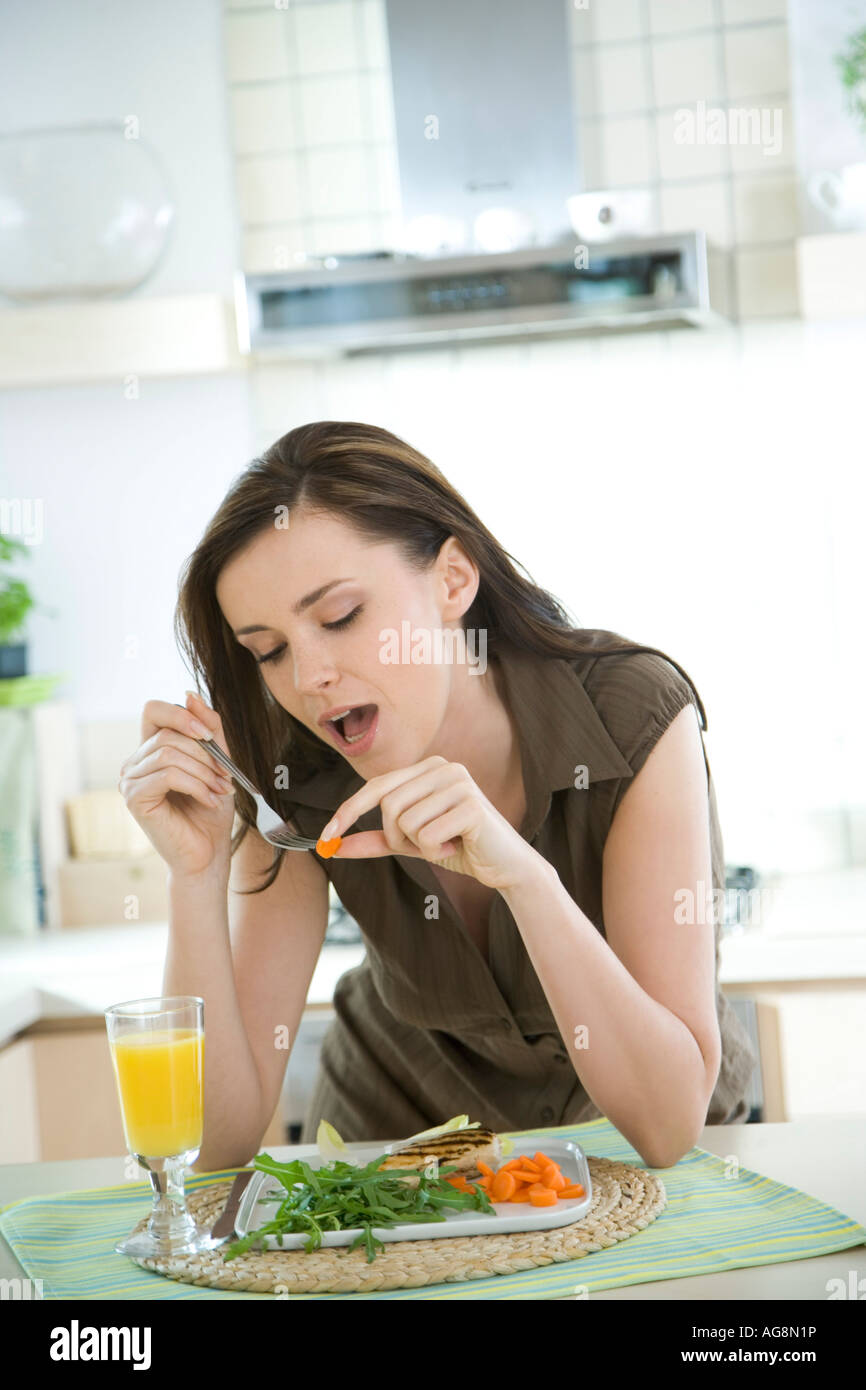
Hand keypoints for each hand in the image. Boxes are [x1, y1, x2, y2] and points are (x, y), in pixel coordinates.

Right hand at [118, 690, 236, 879]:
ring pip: (169, 753)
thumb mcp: (217, 762)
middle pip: (168, 734)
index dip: (182, 715)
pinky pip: (168, 775)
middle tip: (226, 776)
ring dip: (204, 772)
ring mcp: (130, 780)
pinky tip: (210, 800)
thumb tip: (190, 695)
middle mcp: (135, 762)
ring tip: (221, 791)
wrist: (208, 853)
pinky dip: (196, 785)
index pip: (154, 709)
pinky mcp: (134, 798)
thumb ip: (208, 729)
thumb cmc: (211, 810)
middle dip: (205, 753)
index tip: (210, 736)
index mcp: (150, 749)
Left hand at [316, 755, 535, 891]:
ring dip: (418, 846)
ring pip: (405, 822)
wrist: (505, 865)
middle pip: (388, 806)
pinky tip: (458, 845)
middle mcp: (443, 767)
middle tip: (422, 846)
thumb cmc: (460, 846)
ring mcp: (459, 782)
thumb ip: (375, 840)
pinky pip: (426, 835)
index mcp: (428, 767)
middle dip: (397, 837)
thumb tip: (333, 845)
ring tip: (445, 843)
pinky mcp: (470, 805)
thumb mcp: (411, 843)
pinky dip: (435, 850)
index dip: (347, 812)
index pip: (375, 787)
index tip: (325, 838)